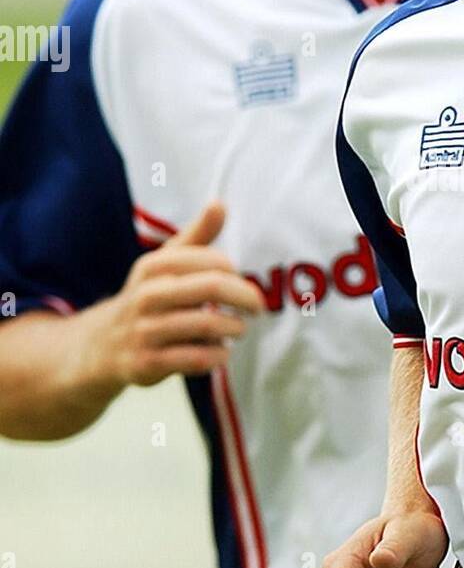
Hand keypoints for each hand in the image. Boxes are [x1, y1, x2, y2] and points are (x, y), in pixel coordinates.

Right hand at [80, 202, 263, 392]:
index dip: (235, 272)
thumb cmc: (149, 297)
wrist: (101, 346)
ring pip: (206, 325)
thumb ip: (196, 236)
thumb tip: (219, 203)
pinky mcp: (147, 363)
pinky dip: (217, 356)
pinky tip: (222, 352)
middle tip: (257, 307)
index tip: (241, 281)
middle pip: (212, 289)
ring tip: (239, 329)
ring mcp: (145, 331)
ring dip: (234, 328)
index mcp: (153, 266)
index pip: (211, 261)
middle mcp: (147, 296)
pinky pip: (195, 358)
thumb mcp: (165, 263)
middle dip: (245, 297)